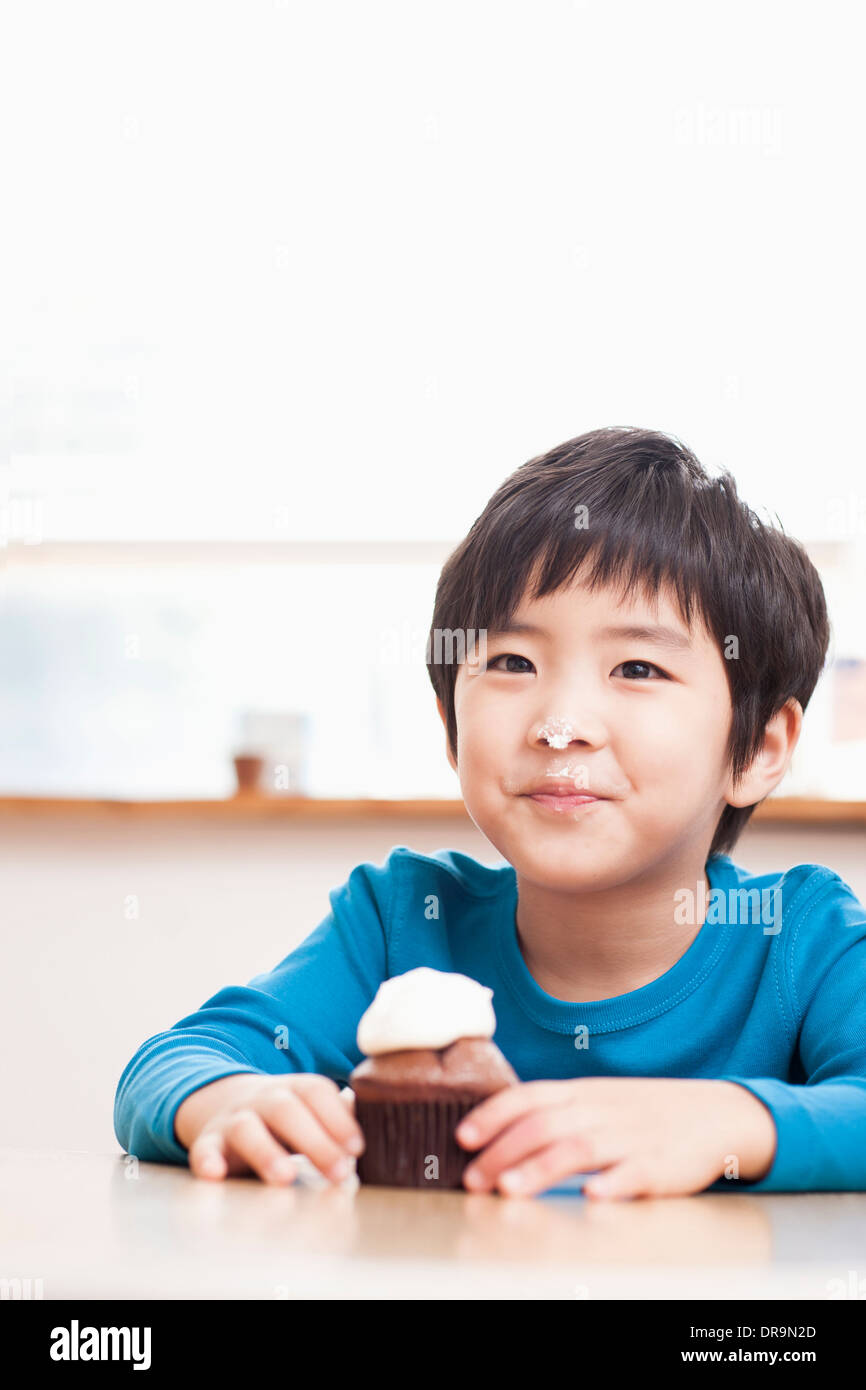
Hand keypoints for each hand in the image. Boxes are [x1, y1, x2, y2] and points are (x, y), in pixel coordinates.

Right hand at [176, 1072, 364, 1185]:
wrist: (221, 1103)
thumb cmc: (282, 1116)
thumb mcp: (310, 1111)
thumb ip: (341, 1117)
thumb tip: (385, 1120)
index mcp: (294, 1089)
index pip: (317, 1092)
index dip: (338, 1118)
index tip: (358, 1147)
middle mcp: (263, 1099)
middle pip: (286, 1109)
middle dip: (315, 1141)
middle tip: (339, 1173)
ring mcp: (233, 1119)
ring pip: (246, 1128)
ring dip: (267, 1152)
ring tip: (286, 1177)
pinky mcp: (207, 1142)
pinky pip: (203, 1148)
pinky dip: (207, 1160)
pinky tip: (215, 1174)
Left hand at [455, 1078, 776, 1199]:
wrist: (716, 1113)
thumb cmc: (645, 1113)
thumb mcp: (598, 1102)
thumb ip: (555, 1113)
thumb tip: (497, 1134)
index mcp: (583, 1094)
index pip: (529, 1096)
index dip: (493, 1114)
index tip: (463, 1136)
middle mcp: (601, 1111)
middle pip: (544, 1125)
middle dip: (503, 1152)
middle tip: (473, 1180)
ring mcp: (632, 1136)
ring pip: (580, 1148)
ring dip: (540, 1169)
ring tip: (510, 1191)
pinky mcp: (662, 1164)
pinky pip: (635, 1172)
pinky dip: (613, 1183)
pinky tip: (592, 1197)